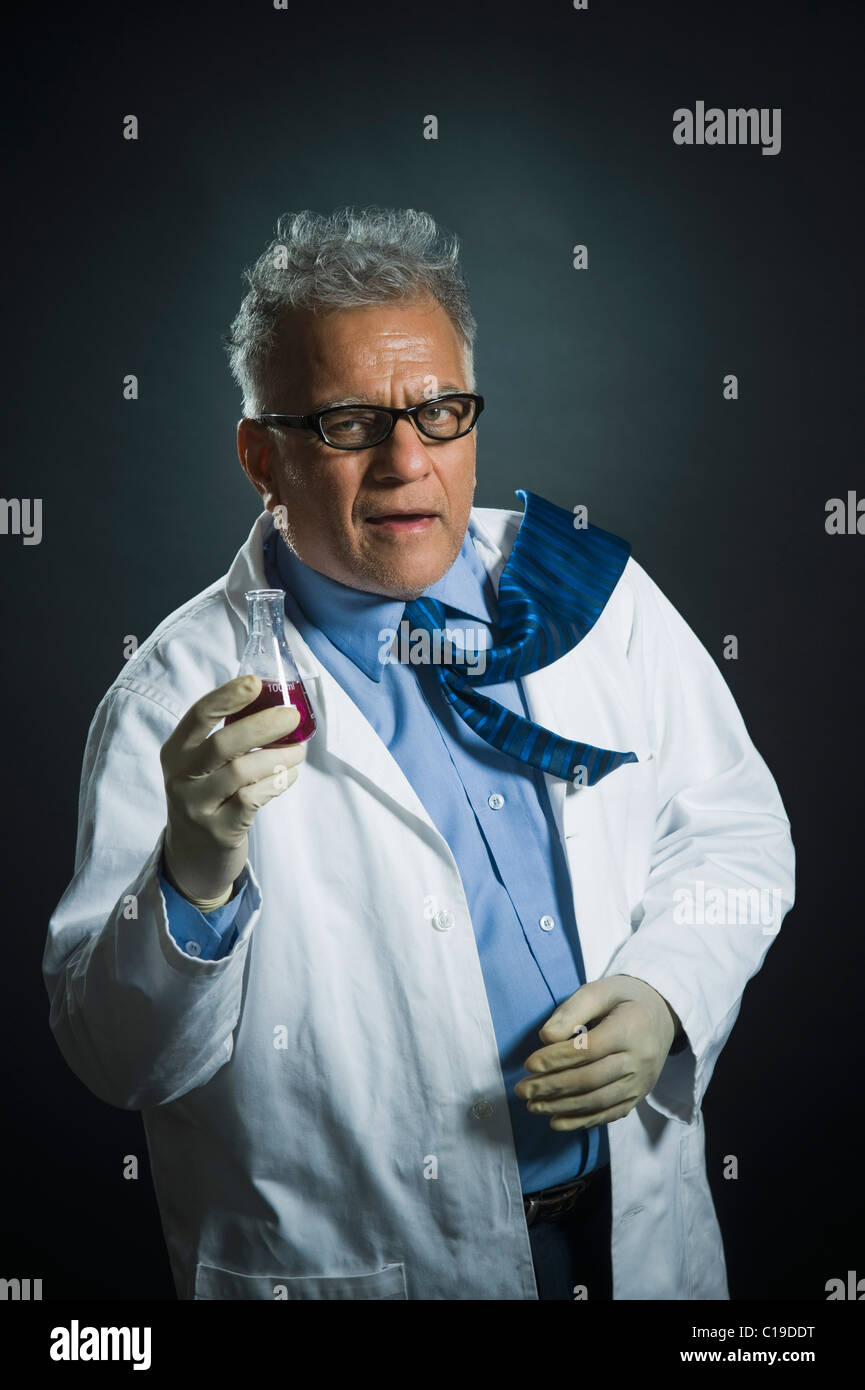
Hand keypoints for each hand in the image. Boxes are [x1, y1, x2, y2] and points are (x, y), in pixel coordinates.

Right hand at [160, 675, 306, 902]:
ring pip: (242, 772)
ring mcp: (197, 806)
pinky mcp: (219, 831)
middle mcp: (181, 777)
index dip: (227, 696)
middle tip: (292, 717)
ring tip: (298, 751)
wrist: (194, 855)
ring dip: (279, 756)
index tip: (255, 682)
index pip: (198, 715)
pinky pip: (254, 798)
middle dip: (263, 725)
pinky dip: (277, 782)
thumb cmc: (209, 796)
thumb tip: (277, 704)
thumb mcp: (203, 766)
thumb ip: (228, 738)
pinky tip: (289, 775)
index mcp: (176, 751)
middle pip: (223, 743)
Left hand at [513, 974, 680, 1129]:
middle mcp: (640, 1059)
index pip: (588, 1049)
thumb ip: (572, 1011)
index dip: (556, 1058)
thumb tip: (545, 1038)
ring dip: (562, 1107)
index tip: (528, 1064)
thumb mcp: (599, 991)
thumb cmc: (623, 999)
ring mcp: (641, 1081)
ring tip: (533, 1105)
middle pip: (591, 1079)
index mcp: (631, 1027)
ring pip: (598, 1101)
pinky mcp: (639, 1096)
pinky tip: (556, 1122)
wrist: (662, 1015)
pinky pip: (609, 1114)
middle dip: (552, 1086)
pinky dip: (582, 1121)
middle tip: (522, 1089)